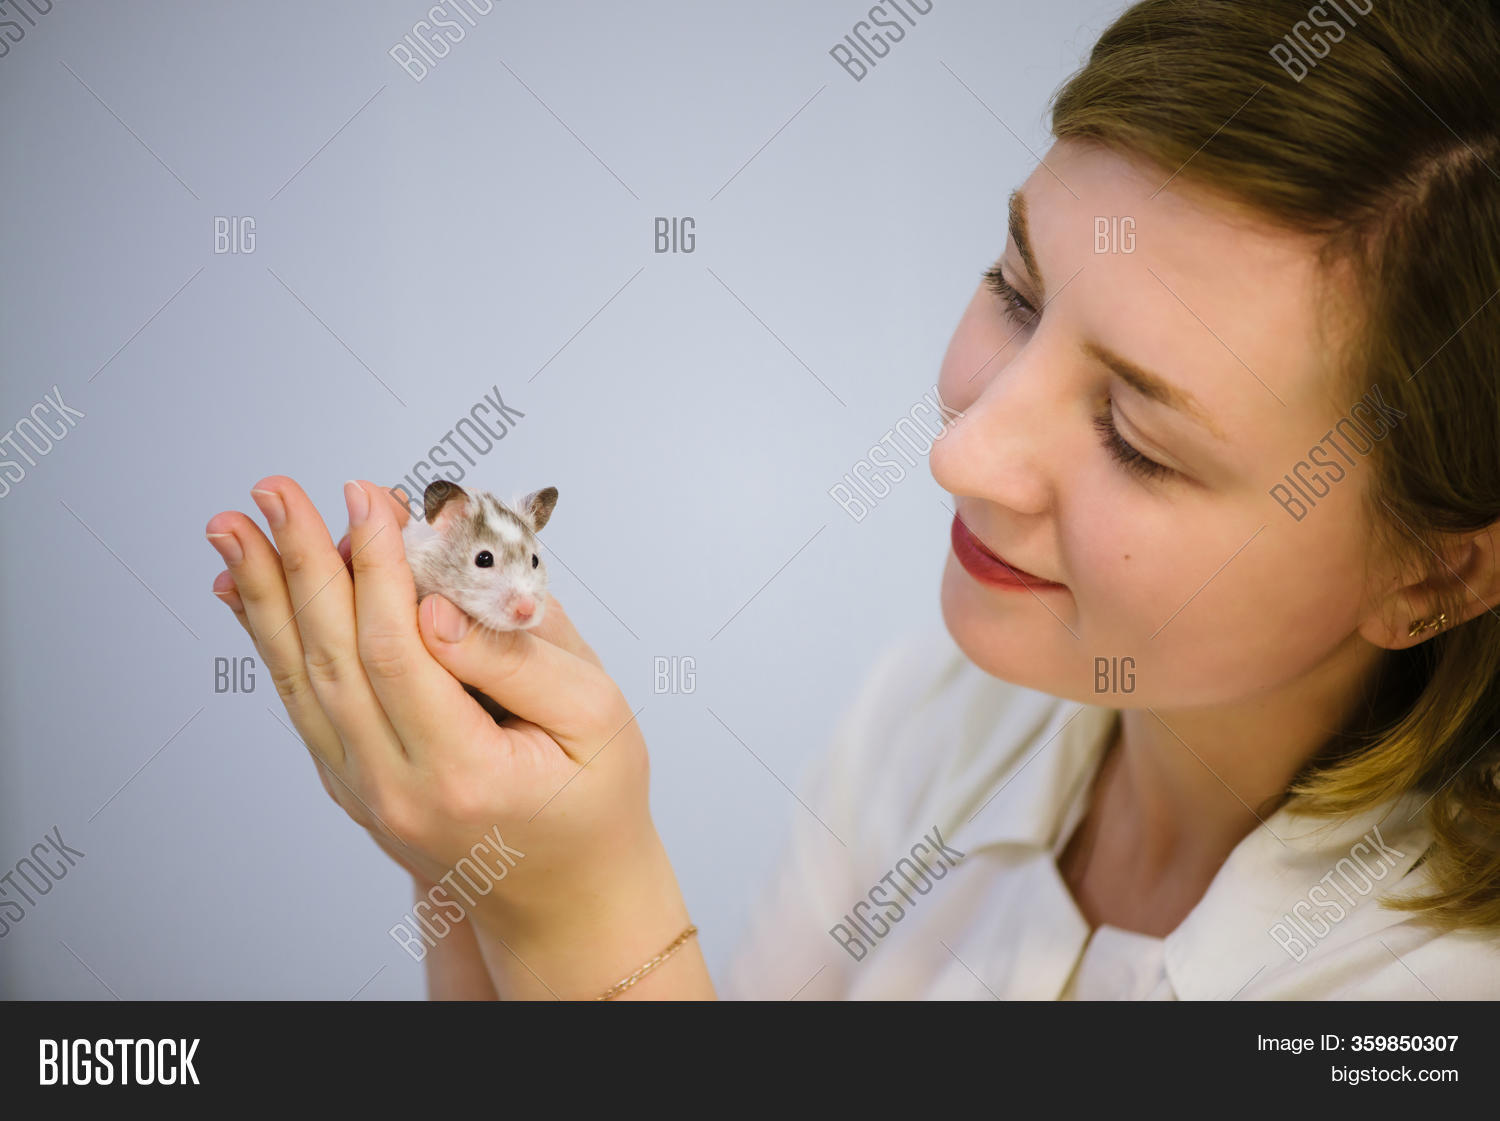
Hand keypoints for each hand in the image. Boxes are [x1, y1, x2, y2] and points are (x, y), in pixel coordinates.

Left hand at [205, 476, 706, 996]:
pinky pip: (304, 704)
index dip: (376, 566)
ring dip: (265, 596)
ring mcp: (365, 794)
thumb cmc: (595, 805)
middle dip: (301, 562)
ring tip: (237, 529)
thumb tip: (433, 604)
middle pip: (329, 658)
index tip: (368, 498)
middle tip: (275, 492)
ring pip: (302, 680)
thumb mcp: (596, 718)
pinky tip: (248, 596)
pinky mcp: (355, 786)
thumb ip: (518, 658)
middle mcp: (394, 791)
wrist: (568, 899)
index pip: (397, 651)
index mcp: (462, 773)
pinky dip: (273, 642)